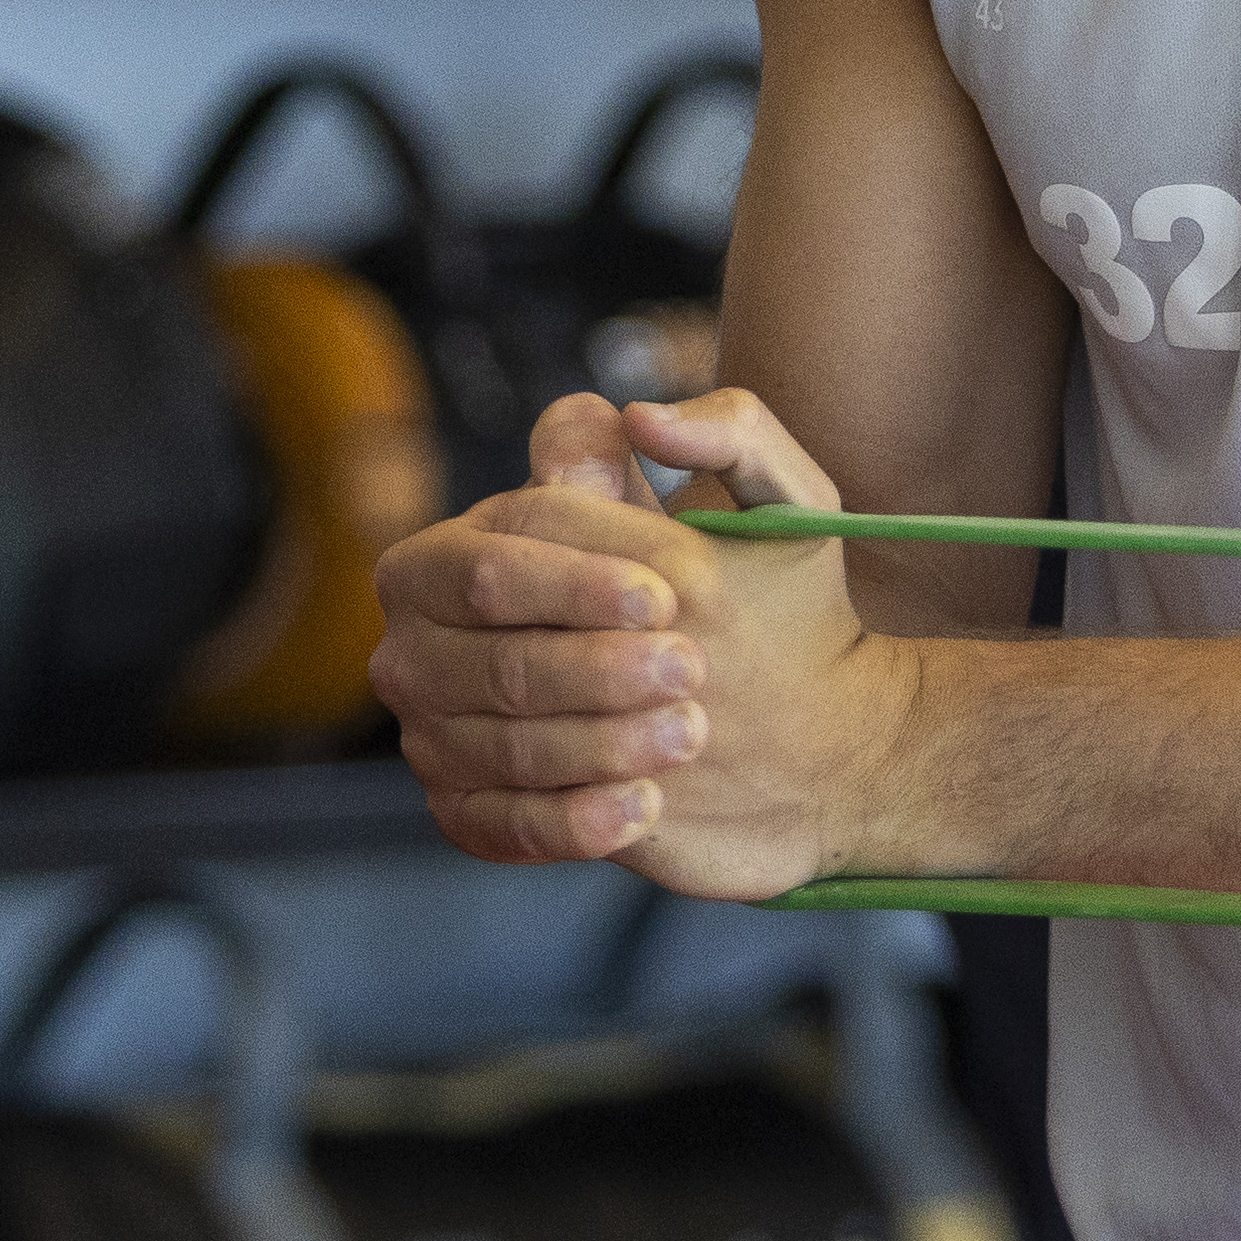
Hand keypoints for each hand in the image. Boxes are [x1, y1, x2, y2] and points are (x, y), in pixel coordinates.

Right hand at [369, 390, 909, 901]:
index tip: (668, 600)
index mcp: (483, 544)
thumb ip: (730, 429)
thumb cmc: (774, 604)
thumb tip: (638, 415)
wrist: (802, 734)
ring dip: (598, 743)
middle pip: (488, 662)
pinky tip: (643, 806)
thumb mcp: (788, 506)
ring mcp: (444, 729)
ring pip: (495, 746)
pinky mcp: (476, 811)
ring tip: (690, 734)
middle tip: (692, 673)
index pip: (490, 561)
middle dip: (593, 671)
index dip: (575, 584)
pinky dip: (567, 821)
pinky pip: (493, 825)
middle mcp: (437, 636)